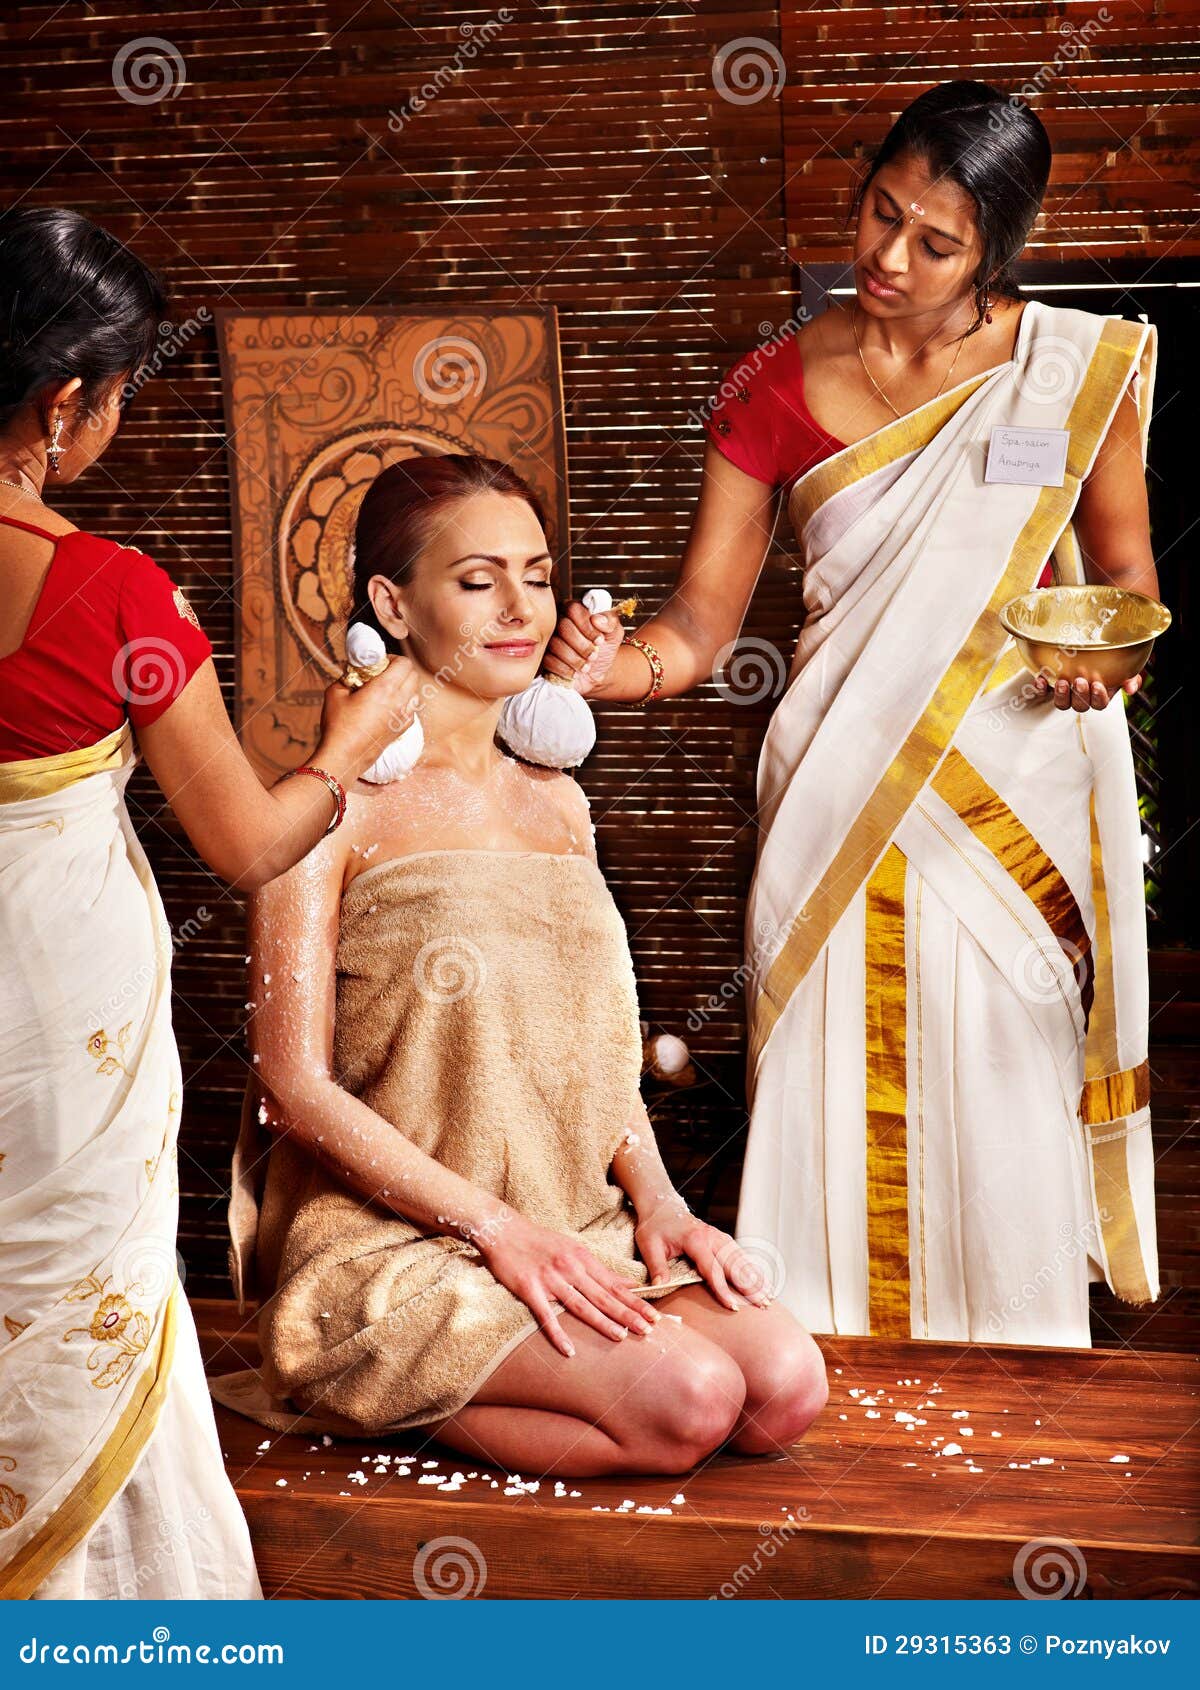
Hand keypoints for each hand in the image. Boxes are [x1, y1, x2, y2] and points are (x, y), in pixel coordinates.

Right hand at [317, 654, 420, 777]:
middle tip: (383, 674)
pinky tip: (389, 706)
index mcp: (385, 688)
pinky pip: (412, 709)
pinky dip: (405, 703)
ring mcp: (403, 716)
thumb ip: (347, 677)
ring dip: (404, 686)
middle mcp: (399, 701)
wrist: (345, 755)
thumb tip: (353, 672)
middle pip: (413, 675)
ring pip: (415, 692)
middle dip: (400, 670)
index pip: (404, 663)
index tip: (380, 663)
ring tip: (387, 690)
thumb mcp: (335, 692)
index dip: (393, 659)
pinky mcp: (402, 729)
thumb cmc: (338, 725)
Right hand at [477, 1211, 658, 1357]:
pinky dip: (558, 1334)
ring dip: (602, 1322)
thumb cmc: (539, 1240)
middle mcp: (570, 1268)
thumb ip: (598, 1268)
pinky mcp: (529, 1288)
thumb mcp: (572, 1248)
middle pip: (603, 1296)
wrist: (503, 1229)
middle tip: (648, 1329)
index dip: (635, 1301)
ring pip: (581, 1305)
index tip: (654, 1315)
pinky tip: (569, 1350)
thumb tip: (626, 1283)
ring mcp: (550, 1279)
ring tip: (621, 1337)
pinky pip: (546, 1315)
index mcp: (582, 1258)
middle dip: (627, 1313)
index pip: (614, 1284)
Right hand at [542, 601, 624, 698]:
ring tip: (586, 666)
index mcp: (575, 612)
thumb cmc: (604, 649)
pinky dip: (565, 669)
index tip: (599, 640)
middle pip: (563, 626)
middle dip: (582, 645)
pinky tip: (575, 673)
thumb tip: (597, 619)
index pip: (574, 609)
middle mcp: (559, 622)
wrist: (598, 673)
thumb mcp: (614, 634)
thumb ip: (611, 621)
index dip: (586, 626)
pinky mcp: (544, 656)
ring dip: (575, 659)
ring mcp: (549, 639)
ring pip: (555, 644)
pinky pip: (548, 660)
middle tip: (594, 656)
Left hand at [634, 1197, 770, 1311]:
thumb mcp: (649, 1245)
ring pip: (742, 1260)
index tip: (732, 1306)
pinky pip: (740, 1255)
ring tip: (769, 1296)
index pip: (712, 1269)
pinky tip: (762, 1282)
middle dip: (750, 1286)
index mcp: (696, 1240)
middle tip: (763, 1304)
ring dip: (756, 1278)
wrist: (661, 1205)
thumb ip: (657, 1266)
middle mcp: (712, 1237)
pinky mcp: (721, 1239)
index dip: (722, 1289)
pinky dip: (753, 1269)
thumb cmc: (655, 1226)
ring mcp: (719, 1237)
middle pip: (735, 1265)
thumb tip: (660, 1287)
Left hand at [1032, 670, 1143, 711]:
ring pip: (1062, 704)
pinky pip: (1043, 693)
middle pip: (1080, 706)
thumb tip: (1130, 689)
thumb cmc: (1108, 662)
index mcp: (1100, 696)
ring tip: (1062, 682)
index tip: (1097, 684)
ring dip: (1061, 695)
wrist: (1087, 650)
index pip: (1100, 704)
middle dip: (1080, 695)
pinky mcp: (1050, 687)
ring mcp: (1066, 694)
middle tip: (1079, 680)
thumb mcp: (1123, 668)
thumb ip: (1131, 677)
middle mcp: (1082, 698)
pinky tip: (1040, 679)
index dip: (1098, 697)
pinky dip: (1040, 687)